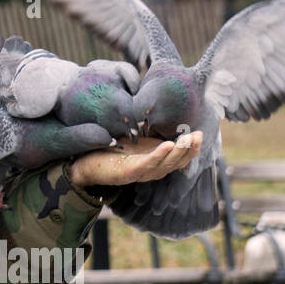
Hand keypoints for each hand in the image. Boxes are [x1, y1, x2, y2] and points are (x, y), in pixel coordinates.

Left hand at [68, 130, 203, 188]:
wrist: (85, 161)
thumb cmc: (111, 148)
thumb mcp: (135, 138)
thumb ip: (149, 131)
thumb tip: (163, 110)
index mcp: (155, 162)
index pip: (179, 157)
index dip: (191, 148)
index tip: (200, 133)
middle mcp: (151, 170)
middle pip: (176, 162)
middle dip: (189, 150)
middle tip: (198, 135)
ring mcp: (140, 173)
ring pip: (165, 164)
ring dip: (178, 152)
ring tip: (187, 139)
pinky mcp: (128, 173)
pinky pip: (147, 164)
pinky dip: (158, 155)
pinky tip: (167, 145)